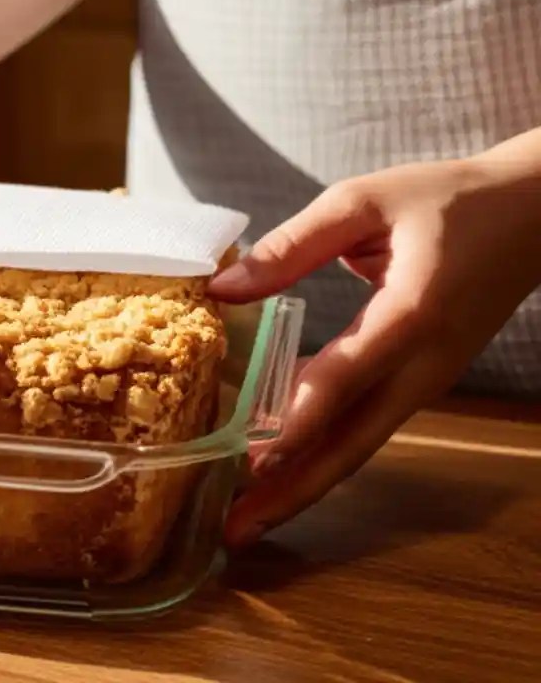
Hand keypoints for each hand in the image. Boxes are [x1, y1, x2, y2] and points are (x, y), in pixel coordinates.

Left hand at [209, 158, 540, 546]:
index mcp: (411, 313)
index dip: (294, 422)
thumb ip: (293, 246)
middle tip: (232, 532)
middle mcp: (422, 363)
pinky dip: (319, 457)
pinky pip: (363, 428)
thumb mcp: (362, 201)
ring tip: (242, 522)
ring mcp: (424, 381)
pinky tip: (274, 473)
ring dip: (300, 486)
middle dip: (289, 491)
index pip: (344, 379)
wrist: (531, 213)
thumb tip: (223, 288)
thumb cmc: (445, 200)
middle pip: (351, 444)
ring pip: (356, 447)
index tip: (250, 463)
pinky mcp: (418, 383)